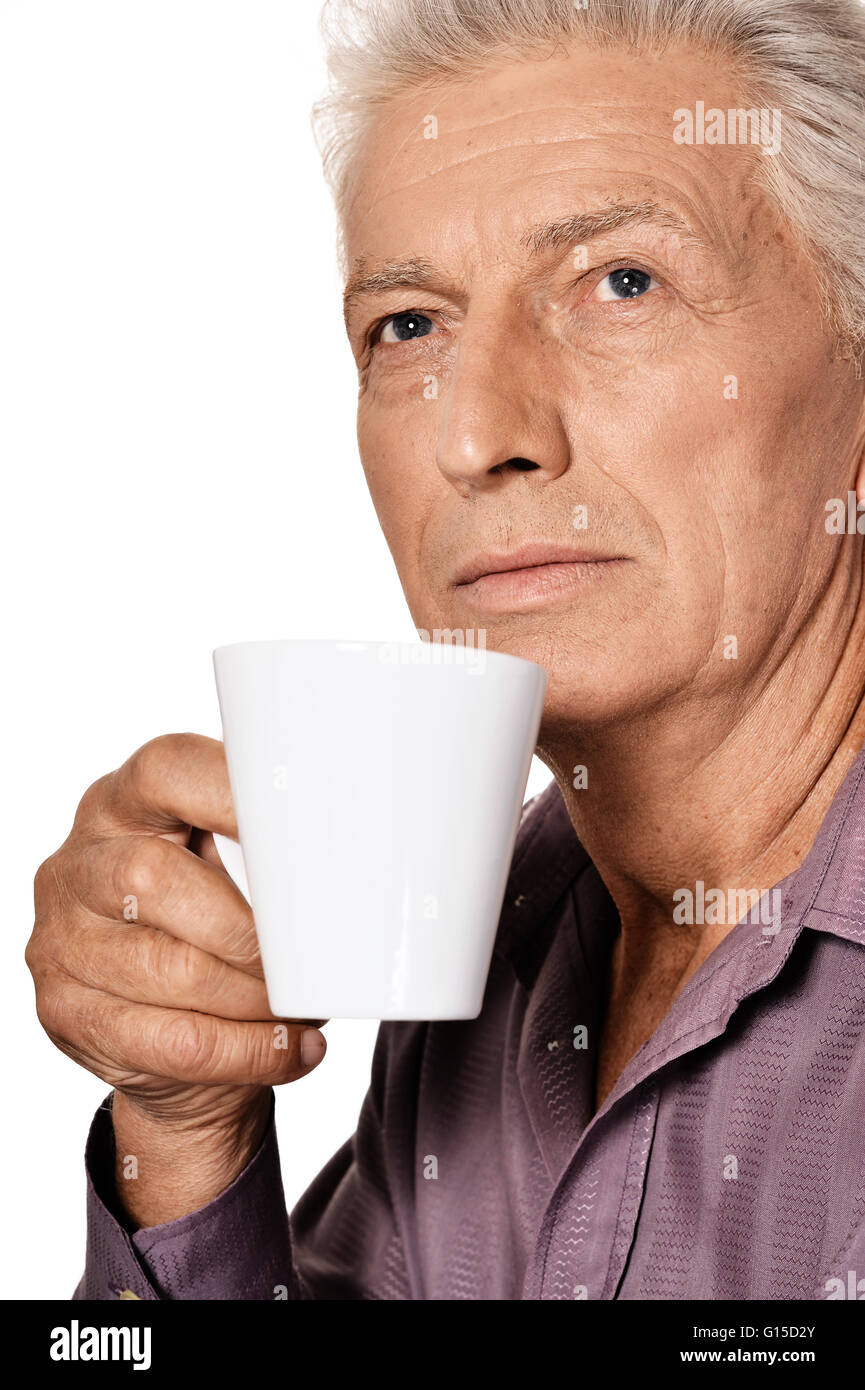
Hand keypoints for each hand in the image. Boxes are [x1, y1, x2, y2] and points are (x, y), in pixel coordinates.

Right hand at [26, 733, 326, 1223]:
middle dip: (247, 928)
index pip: (168, 769)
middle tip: (302, 953)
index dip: (232, 793)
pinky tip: (292, 1047)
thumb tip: (396, 839)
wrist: (177, 1042)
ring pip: (165, 969)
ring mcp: (61, 937)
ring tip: (301, 1005)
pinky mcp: (65, 1011)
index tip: (299, 824)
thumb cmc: (224, 926)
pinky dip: (248, 1052)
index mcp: (127, 799)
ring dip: (253, 997)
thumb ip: (279, 844)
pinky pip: (169, 1042)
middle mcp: (79, 861)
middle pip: (154, 877)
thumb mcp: (239, 868)